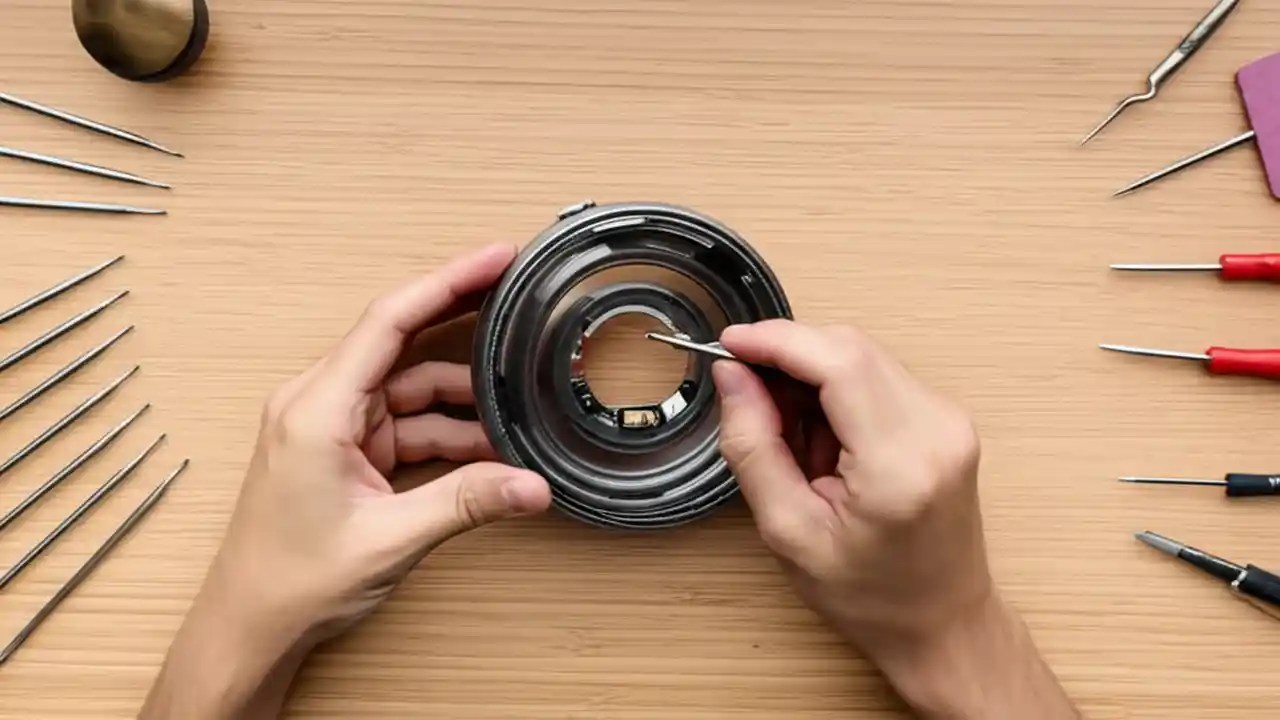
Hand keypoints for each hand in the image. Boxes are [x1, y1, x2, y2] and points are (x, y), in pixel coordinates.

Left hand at [142, 245, 551, 718]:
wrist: (252, 626)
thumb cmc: (292, 581)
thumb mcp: (389, 539)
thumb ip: (466, 502)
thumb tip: (533, 485)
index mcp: (317, 408)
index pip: (391, 321)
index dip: (448, 281)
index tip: (496, 257)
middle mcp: (321, 403)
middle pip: (405, 340)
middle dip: (465, 319)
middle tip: (523, 297)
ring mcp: (334, 425)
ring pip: (414, 388)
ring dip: (466, 400)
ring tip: (524, 403)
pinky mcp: (347, 449)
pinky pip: (408, 423)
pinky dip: (449, 433)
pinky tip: (492, 447)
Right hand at [714, 320, 1076, 719]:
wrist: (943, 625)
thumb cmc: (869, 596)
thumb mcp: (788, 532)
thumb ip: (755, 446)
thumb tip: (732, 376)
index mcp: (899, 465)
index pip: (838, 362)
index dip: (777, 340)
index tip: (729, 344)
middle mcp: (937, 430)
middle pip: (850, 348)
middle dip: (788, 356)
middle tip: (746, 396)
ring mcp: (950, 420)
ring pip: (862, 356)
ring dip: (811, 377)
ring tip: (790, 437)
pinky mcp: (946, 420)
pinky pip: (878, 376)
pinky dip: (836, 391)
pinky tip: (822, 440)